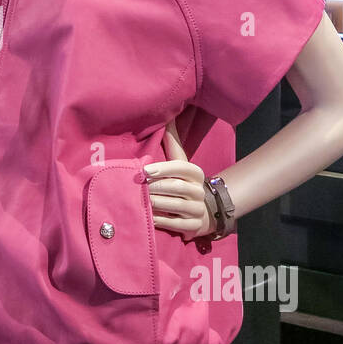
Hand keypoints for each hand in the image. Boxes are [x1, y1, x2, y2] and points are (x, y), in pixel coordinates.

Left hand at [142, 120, 214, 238]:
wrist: (204, 210)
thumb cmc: (183, 182)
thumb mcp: (181, 162)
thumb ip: (172, 141)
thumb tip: (166, 115)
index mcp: (196, 172)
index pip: (180, 167)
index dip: (162, 168)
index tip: (144, 170)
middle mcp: (199, 190)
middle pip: (174, 187)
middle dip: (154, 187)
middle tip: (137, 187)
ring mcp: (197, 210)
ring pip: (173, 206)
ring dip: (154, 203)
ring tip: (139, 200)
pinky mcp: (194, 227)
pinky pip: (174, 224)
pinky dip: (159, 220)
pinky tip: (148, 217)